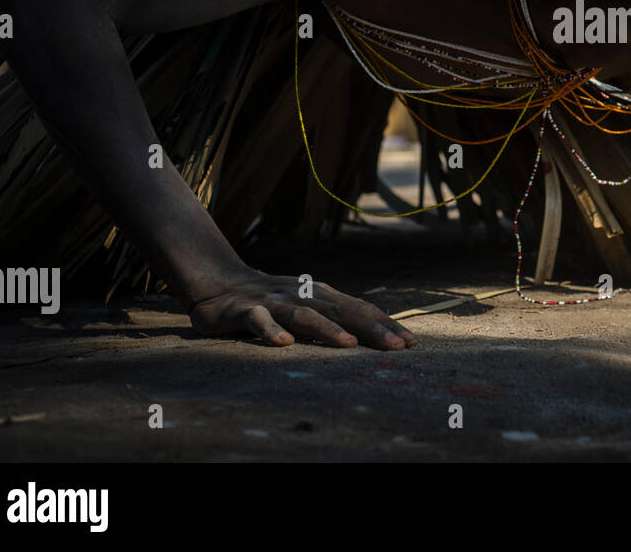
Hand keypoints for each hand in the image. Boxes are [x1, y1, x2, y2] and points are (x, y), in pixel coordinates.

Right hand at [188, 269, 417, 349]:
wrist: (219, 283)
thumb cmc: (272, 300)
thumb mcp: (307, 305)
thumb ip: (335, 316)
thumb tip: (375, 335)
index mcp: (322, 295)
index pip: (361, 309)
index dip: (386, 325)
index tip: (412, 343)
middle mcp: (304, 295)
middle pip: (343, 311)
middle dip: (373, 329)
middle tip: (399, 347)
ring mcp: (275, 301)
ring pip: (305, 315)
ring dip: (329, 330)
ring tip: (350, 346)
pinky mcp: (245, 311)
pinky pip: (259, 321)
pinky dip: (271, 331)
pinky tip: (283, 344)